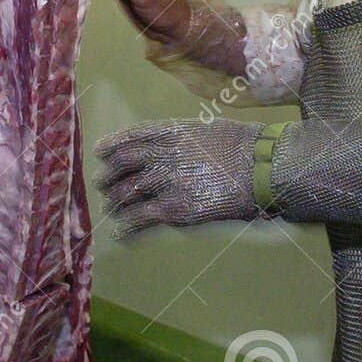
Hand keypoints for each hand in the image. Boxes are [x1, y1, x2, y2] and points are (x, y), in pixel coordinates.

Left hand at [94, 119, 262, 236]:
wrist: (261, 167)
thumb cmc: (244, 146)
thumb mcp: (208, 129)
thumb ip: (185, 138)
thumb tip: (174, 145)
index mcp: (171, 132)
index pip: (131, 137)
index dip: (113, 144)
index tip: (100, 150)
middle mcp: (163, 154)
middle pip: (123, 163)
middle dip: (108, 174)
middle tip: (100, 182)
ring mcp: (166, 181)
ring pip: (127, 192)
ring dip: (114, 200)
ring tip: (109, 207)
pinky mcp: (174, 208)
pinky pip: (141, 217)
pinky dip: (126, 225)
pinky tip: (119, 232)